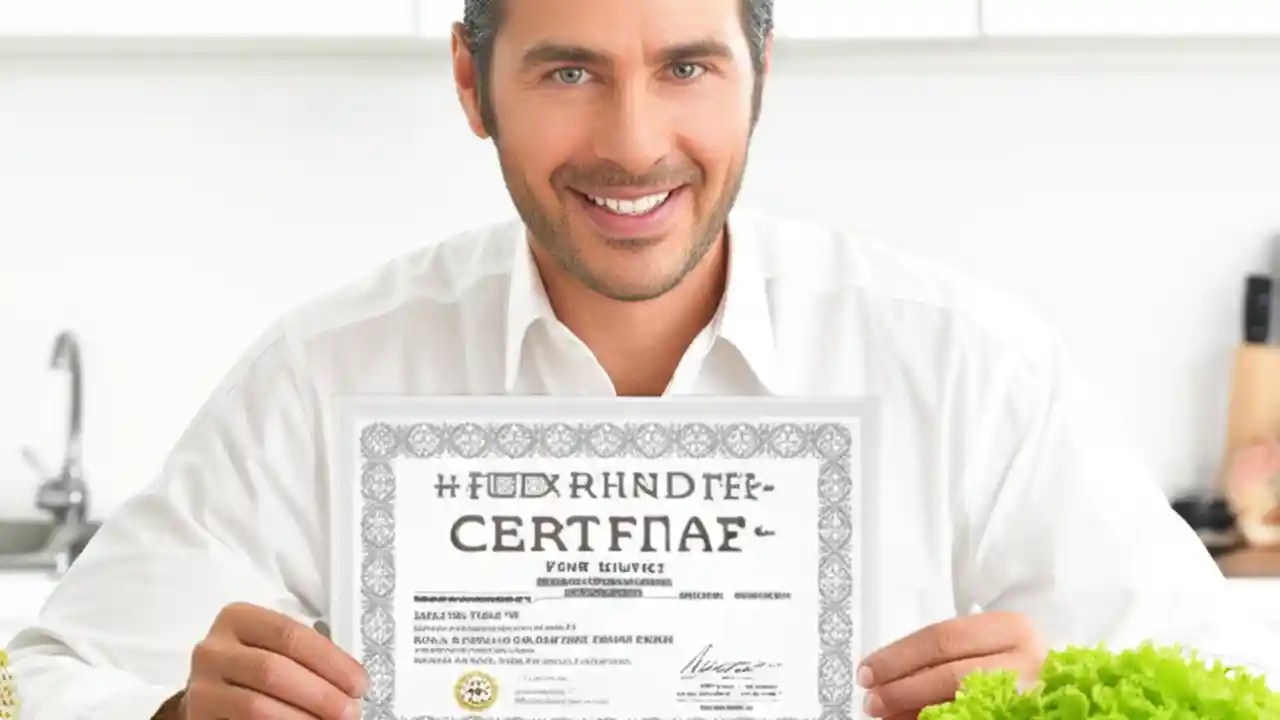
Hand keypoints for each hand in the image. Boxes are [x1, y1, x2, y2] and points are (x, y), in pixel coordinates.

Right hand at [175, 603, 368, 719]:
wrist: (213, 693)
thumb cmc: (253, 667)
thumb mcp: (273, 647)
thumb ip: (306, 654)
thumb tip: (351, 680)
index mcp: (238, 619)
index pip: (290, 635)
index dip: (330, 661)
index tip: (358, 683)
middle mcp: (213, 650)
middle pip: (274, 670)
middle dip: (320, 694)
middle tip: (350, 711)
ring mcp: (201, 686)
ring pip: (257, 706)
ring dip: (302, 719)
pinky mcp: (199, 717)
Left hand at [856, 612, 1045, 718]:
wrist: (1066, 691)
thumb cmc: (1015, 665)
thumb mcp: (984, 649)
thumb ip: (941, 659)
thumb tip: (882, 681)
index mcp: (1012, 628)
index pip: (943, 637)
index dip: (898, 656)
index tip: (866, 671)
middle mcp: (1028, 659)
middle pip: (950, 672)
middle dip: (902, 687)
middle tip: (870, 699)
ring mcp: (1033, 693)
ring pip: (963, 703)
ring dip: (915, 711)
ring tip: (886, 716)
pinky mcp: (1029, 713)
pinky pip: (974, 718)